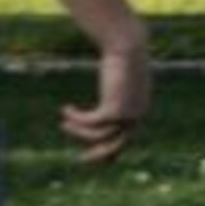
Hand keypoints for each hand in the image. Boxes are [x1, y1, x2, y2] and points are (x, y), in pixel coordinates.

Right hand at [62, 32, 151, 166]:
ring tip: (64, 123)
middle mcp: (137, 116)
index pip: (126, 139)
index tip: (92, 150)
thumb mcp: (122, 78)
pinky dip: (76, 118)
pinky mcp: (114, 109)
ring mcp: (127, 114)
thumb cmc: (124, 58)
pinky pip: (90, 122)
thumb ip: (118, 90)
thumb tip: (110, 96)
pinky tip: (66, 109)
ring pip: (98, 135)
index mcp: (140, 110)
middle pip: (116, 147)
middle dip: (97, 155)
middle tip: (79, 160)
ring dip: (78, 131)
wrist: (128, 45)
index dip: (110, 149)